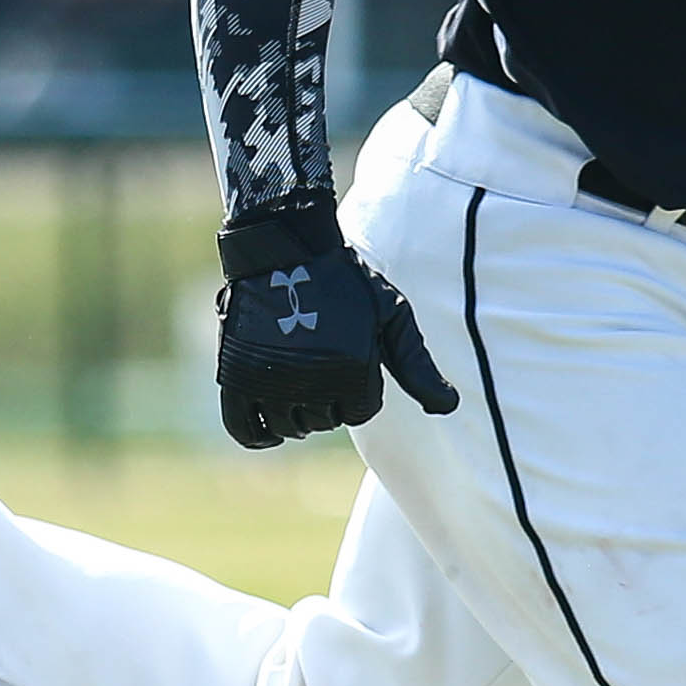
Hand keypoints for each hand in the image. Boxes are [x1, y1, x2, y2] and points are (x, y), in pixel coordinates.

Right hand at [213, 202, 461, 448]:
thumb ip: (418, 365)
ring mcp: (269, 378)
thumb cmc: (346, 281)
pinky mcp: (236, 375)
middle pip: (324, 420)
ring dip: (298, 415)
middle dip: (329, 401)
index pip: (360, 410)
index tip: (353, 362)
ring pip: (290, 426)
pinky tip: (273, 432)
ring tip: (301, 384)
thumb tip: (448, 408)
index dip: (360, 390)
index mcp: (351, 366)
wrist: (286, 247)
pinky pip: (245, 428)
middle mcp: (310, 378)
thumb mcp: (390, 315)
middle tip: (324, 366)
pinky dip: (260, 437)